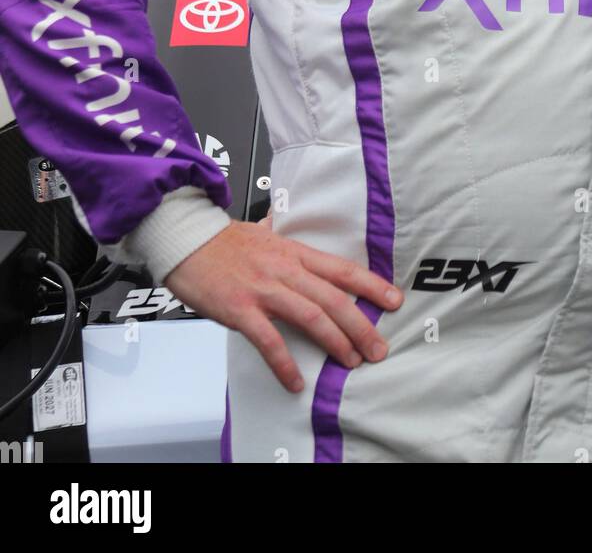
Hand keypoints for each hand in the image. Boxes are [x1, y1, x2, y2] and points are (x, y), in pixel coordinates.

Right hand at [164, 220, 402, 393]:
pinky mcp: (240, 308)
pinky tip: (296, 381)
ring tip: (352, 362)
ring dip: (335, 342)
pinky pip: (268, 340)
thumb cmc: (220, 238)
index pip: (341, 268)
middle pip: (333, 297)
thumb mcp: (259, 230)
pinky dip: (284, 363)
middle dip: (361, 325)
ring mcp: (263, 289)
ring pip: (311, 316)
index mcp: (293, 252)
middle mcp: (284, 269)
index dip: (371, 285)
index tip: (394, 300)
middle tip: (379, 348)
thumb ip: (276, 232)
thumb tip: (279, 223)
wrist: (184, 238)